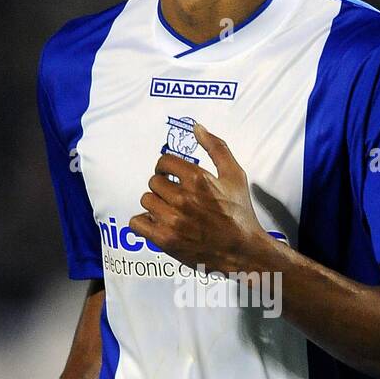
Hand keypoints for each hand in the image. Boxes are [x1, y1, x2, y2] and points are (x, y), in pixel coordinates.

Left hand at [128, 122, 272, 273]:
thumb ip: (216, 147)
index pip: (164, 161)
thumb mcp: (235, 175)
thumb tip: (196, 127)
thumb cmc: (240, 213)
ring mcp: (173, 220)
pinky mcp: (165, 240)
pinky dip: (143, 222)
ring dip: (155, 204)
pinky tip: (157, 223)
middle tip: (173, 195)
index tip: (170, 175)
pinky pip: (137, 223)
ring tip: (168, 210)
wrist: (243, 251)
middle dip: (162, 186)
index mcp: (198, 179)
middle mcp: (183, 198)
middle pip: (153, 181)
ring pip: (146, 200)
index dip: (165, 167)